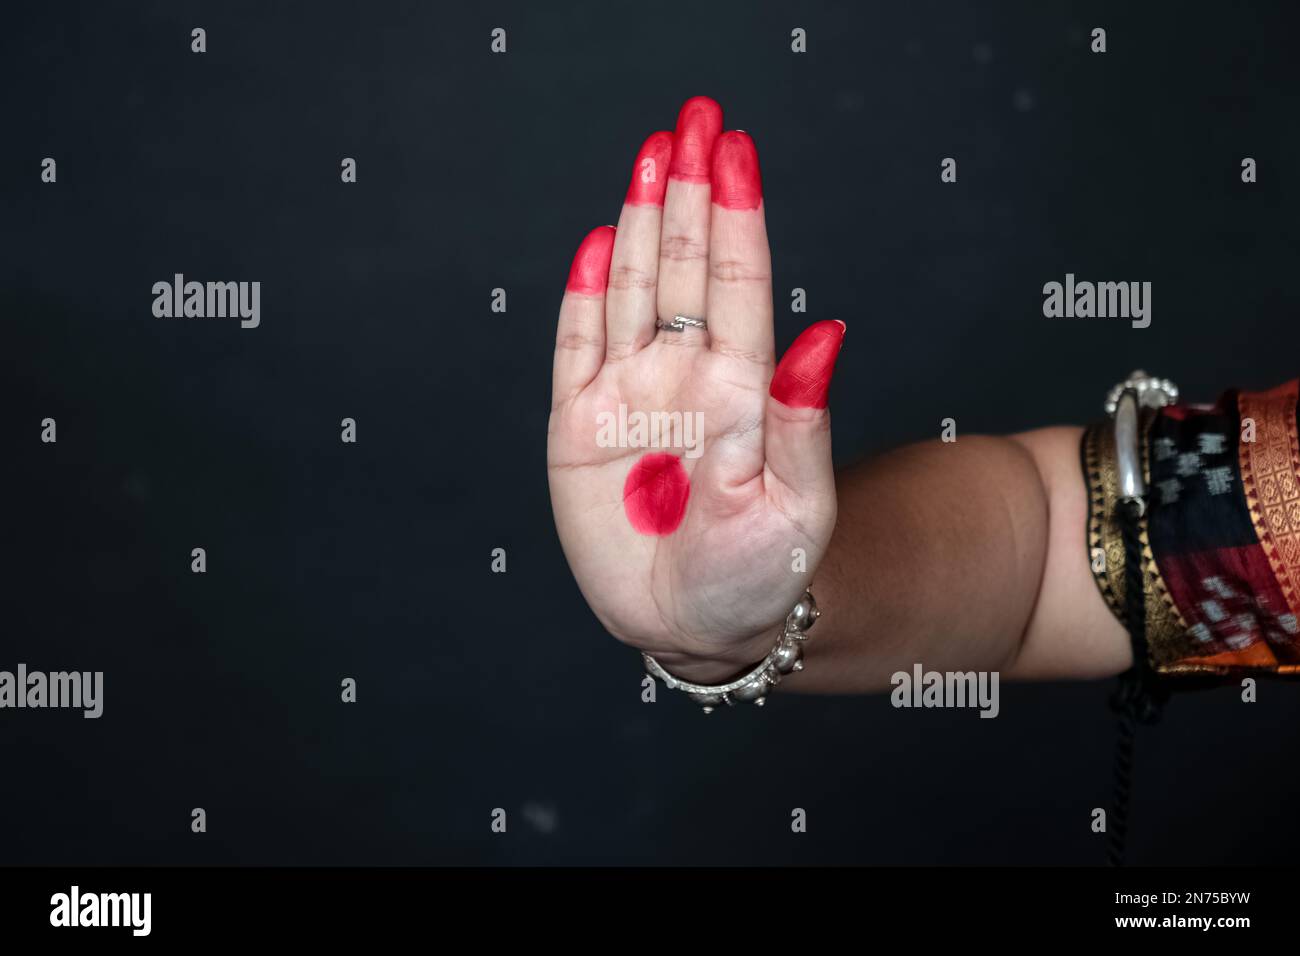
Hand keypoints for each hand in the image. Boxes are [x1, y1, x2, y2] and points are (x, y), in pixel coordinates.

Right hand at [547, 96, 845, 681]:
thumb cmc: (758, 574)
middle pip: (685, 267)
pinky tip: (597, 241)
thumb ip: (801, 424)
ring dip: (640, 220)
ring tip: (652, 154)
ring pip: (634, 288)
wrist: (695, 628)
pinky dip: (582, 295)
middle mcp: (687, 376)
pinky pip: (576, 346)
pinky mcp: (578, 425)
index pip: (739, 284)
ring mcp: (631, 395)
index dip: (737, 217)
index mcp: (744, 390)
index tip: (736, 149)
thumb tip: (828, 334)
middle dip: (691, 191)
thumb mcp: (794, 510)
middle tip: (694, 119)